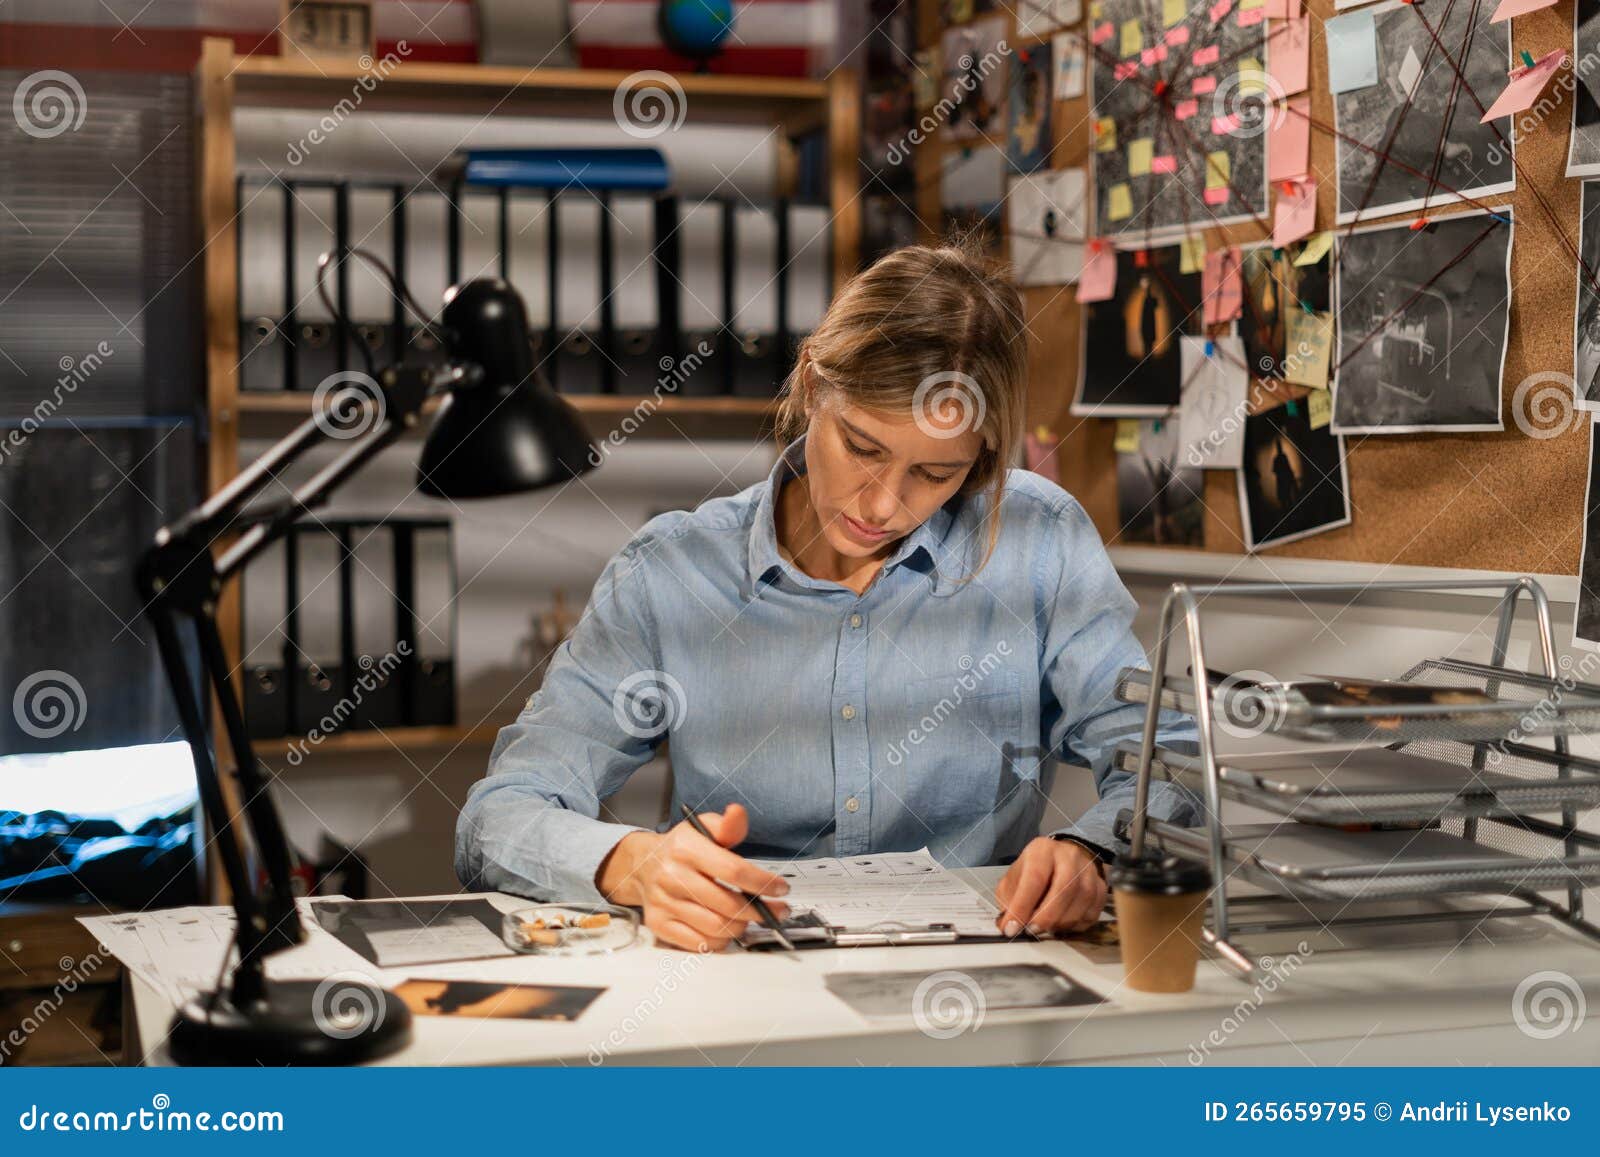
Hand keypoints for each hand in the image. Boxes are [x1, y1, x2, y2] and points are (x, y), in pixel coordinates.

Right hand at [595, 803, 789, 951]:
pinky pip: (699, 943)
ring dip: (742, 927)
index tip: (781, 889)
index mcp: (685, 848)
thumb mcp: (703, 828)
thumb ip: (727, 825)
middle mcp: (672, 876)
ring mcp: (664, 902)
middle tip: (776, 910)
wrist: (642, 864)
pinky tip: (728, 929)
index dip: (763, 883)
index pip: (733, 870)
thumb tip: (737, 812)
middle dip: (760, 911)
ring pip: (716, 927)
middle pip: (728, 904)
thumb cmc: (681, 848)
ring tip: (750, 918)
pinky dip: (720, 941)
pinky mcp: (659, 924)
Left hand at [994, 837, 1107, 935]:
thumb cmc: (1035, 870)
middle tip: (1031, 931)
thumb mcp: (1015, 878)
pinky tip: (1062, 925)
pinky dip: (1076, 925)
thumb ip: (1010, 899)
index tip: (1011, 928)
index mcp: (1043, 850)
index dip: (1022, 906)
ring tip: (1046, 929)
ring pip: (1081, 902)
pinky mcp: (1101, 886)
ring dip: (1061, 923)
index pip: (1034, 878)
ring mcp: (1089, 870)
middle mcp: (1069, 856)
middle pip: (1064, 889)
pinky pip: (1093, 912)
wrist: (1064, 860)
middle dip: (1045, 917)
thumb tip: (1008, 926)